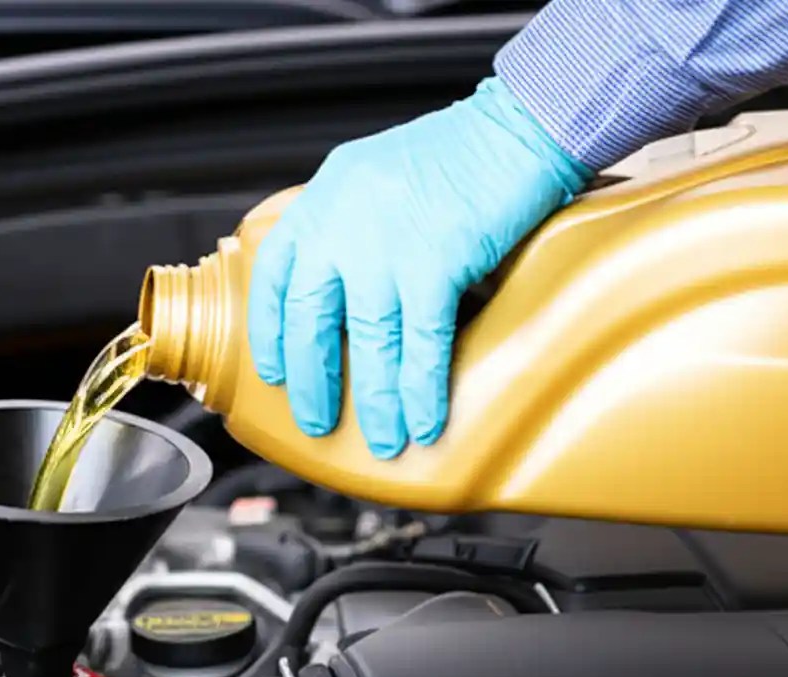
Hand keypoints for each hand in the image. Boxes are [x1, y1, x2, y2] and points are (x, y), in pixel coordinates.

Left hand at [247, 77, 589, 458]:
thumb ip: (348, 225)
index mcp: (322, 200)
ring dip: (375, 401)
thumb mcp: (374, 175)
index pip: (274, 275)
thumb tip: (345, 290)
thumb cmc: (458, 151)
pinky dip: (420, 390)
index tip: (275, 368)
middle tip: (316, 420)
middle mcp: (340, 223)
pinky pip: (420, 343)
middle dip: (312, 379)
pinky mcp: (433, 262)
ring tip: (383, 439)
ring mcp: (383, 244)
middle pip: (309, 318)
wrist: (517, 127)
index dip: (270, 330)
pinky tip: (424, 420)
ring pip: (368, 342)